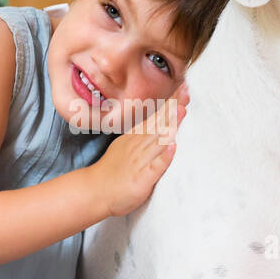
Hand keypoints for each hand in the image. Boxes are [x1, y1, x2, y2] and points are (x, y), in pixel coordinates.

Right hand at [88, 90, 187, 218]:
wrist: (93, 191)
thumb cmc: (112, 171)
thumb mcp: (126, 146)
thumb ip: (143, 136)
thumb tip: (160, 124)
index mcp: (137, 137)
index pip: (156, 116)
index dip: (171, 102)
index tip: (183, 87)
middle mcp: (139, 145)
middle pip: (159, 123)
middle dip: (174, 107)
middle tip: (186, 90)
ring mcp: (140, 161)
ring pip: (158, 140)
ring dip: (170, 125)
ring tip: (182, 110)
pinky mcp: (141, 179)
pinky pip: (154, 167)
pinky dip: (164, 157)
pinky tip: (173, 147)